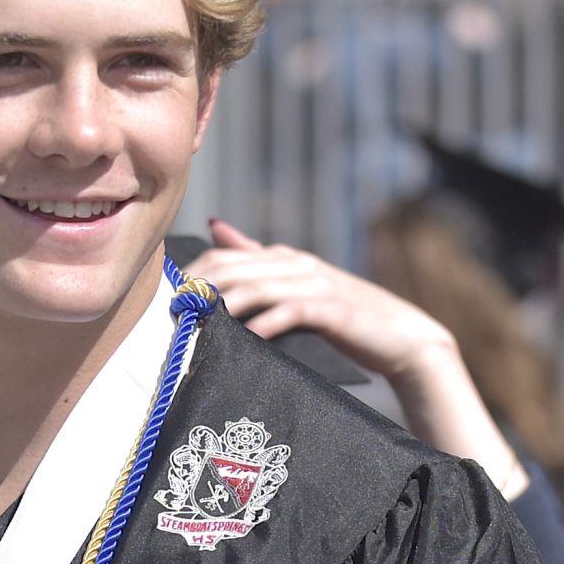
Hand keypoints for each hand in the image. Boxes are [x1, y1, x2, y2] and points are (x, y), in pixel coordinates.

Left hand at [194, 219, 453, 383]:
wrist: (401, 336)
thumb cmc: (343, 318)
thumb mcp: (297, 286)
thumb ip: (256, 259)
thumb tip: (215, 225)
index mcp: (283, 259)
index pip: (223, 258)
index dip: (191, 277)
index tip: (163, 302)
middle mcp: (296, 264)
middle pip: (232, 270)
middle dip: (198, 291)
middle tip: (170, 315)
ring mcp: (315, 285)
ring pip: (256, 289)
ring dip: (223, 306)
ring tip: (196, 325)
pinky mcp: (332, 309)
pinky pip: (290, 312)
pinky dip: (266, 325)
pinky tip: (246, 338)